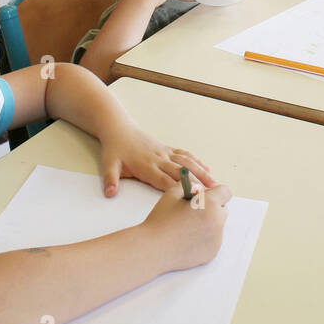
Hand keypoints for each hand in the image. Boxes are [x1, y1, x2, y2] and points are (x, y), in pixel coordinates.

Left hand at [99, 124, 216, 196]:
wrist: (118, 128)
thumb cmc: (114, 149)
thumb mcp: (108, 164)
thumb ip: (111, 180)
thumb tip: (110, 193)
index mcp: (146, 166)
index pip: (166, 180)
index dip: (180, 188)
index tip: (193, 196)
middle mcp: (159, 158)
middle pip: (182, 171)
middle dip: (197, 182)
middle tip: (213, 193)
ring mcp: (164, 152)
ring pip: (187, 162)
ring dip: (202, 171)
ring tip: (215, 182)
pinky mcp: (167, 148)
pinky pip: (184, 154)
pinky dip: (196, 160)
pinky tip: (206, 167)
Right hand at [141, 182, 231, 271]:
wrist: (153, 250)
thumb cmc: (161, 220)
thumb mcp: (172, 194)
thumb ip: (189, 185)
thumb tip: (198, 186)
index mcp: (210, 205)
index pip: (225, 192)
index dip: (214, 192)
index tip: (204, 195)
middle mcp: (218, 222)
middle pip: (223, 209)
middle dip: (212, 207)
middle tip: (193, 211)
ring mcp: (216, 240)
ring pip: (218, 225)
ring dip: (208, 223)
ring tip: (187, 227)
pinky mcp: (212, 253)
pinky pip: (213, 240)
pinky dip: (204, 238)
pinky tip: (186, 239)